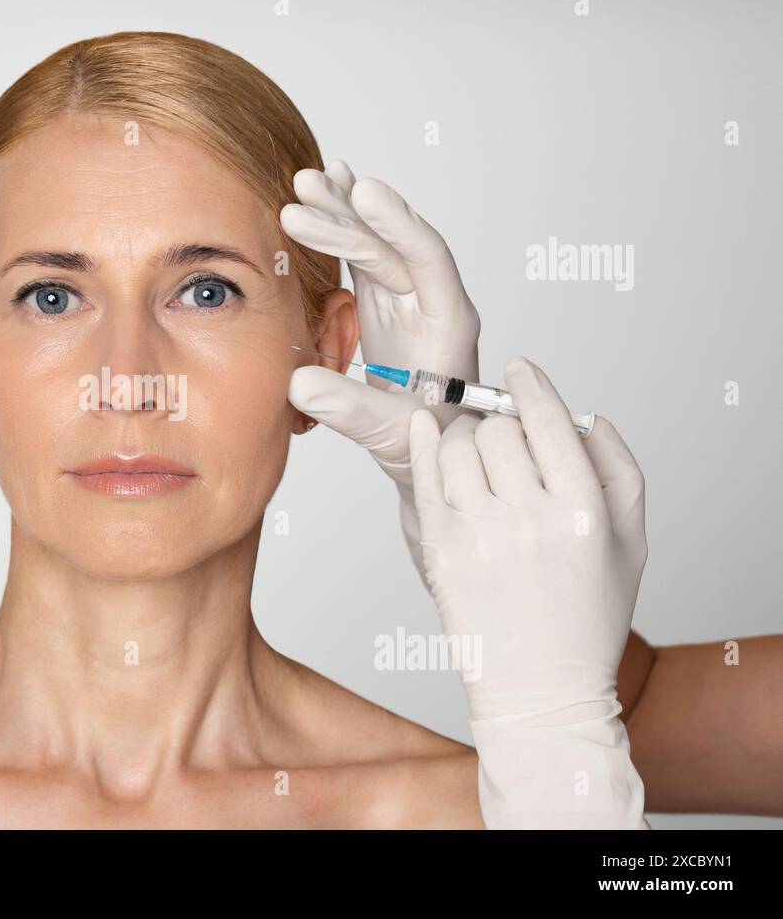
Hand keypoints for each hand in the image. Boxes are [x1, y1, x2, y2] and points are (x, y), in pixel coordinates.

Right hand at [282, 162, 479, 578]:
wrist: (434, 457)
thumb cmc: (429, 447)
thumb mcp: (393, 435)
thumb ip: (352, 409)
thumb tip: (298, 384)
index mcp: (449, 324)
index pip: (428, 259)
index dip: (396, 225)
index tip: (363, 194)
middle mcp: (429, 303)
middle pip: (391, 246)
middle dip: (348, 217)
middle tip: (303, 191)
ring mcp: (404, 301)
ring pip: (373, 244)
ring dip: (340, 212)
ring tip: (306, 180)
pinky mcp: (381, 306)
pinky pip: (360, 258)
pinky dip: (340, 227)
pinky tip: (325, 195)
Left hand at [408, 356, 649, 826]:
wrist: (541, 686)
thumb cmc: (588, 615)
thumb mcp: (631, 542)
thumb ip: (617, 469)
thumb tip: (585, 415)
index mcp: (583, 510)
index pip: (549, 420)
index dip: (530, 385)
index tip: (519, 368)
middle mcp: (530, 517)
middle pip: (500, 430)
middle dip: (501, 426)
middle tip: (503, 441)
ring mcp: (479, 534)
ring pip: (458, 446)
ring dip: (465, 441)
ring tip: (477, 461)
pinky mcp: (439, 549)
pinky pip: (424, 475)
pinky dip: (423, 444)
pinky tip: (426, 431)